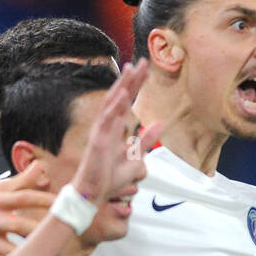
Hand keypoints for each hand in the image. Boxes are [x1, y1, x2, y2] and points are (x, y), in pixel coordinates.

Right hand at [71, 59, 163, 205]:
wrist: (96, 193)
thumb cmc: (111, 176)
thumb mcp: (136, 157)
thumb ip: (146, 140)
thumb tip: (159, 124)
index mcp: (116, 127)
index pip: (127, 100)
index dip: (136, 84)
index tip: (145, 68)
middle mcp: (107, 125)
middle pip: (119, 96)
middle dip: (131, 79)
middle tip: (141, 62)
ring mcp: (101, 131)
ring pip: (111, 103)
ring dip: (121, 86)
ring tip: (130, 69)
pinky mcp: (97, 140)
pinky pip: (106, 120)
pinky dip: (113, 106)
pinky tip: (121, 94)